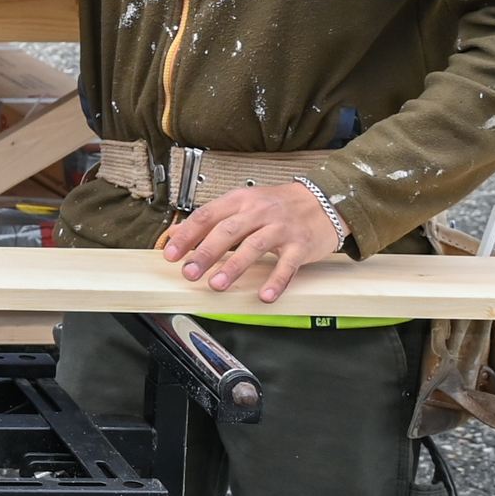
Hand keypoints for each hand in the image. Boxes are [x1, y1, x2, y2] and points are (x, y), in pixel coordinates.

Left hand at [159, 182, 345, 303]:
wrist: (324, 200)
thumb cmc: (278, 205)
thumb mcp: (243, 204)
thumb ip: (213, 220)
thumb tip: (176, 235)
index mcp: (240, 200)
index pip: (207, 215)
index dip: (187, 235)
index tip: (170, 254)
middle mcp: (259, 211)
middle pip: (228, 231)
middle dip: (205, 253)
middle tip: (189, 273)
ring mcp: (281, 228)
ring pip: (254, 246)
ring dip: (234, 267)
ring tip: (217, 285)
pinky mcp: (301, 245)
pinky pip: (287, 265)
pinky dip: (276, 281)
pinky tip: (264, 296)